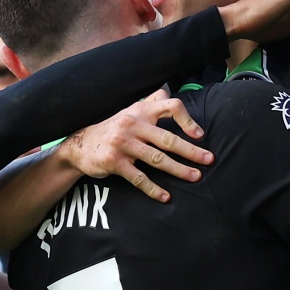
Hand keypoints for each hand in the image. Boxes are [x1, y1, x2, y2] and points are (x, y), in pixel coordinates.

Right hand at [61, 90, 212, 202]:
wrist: (80, 146)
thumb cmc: (113, 128)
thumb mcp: (129, 111)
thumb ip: (149, 103)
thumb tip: (167, 92)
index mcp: (140, 111)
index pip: (170, 106)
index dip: (187, 119)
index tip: (199, 134)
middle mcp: (132, 125)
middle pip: (168, 138)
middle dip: (191, 151)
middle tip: (209, 159)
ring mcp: (123, 144)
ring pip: (157, 159)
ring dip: (179, 170)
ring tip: (195, 177)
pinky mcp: (114, 162)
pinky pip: (138, 178)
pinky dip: (153, 189)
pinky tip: (165, 197)